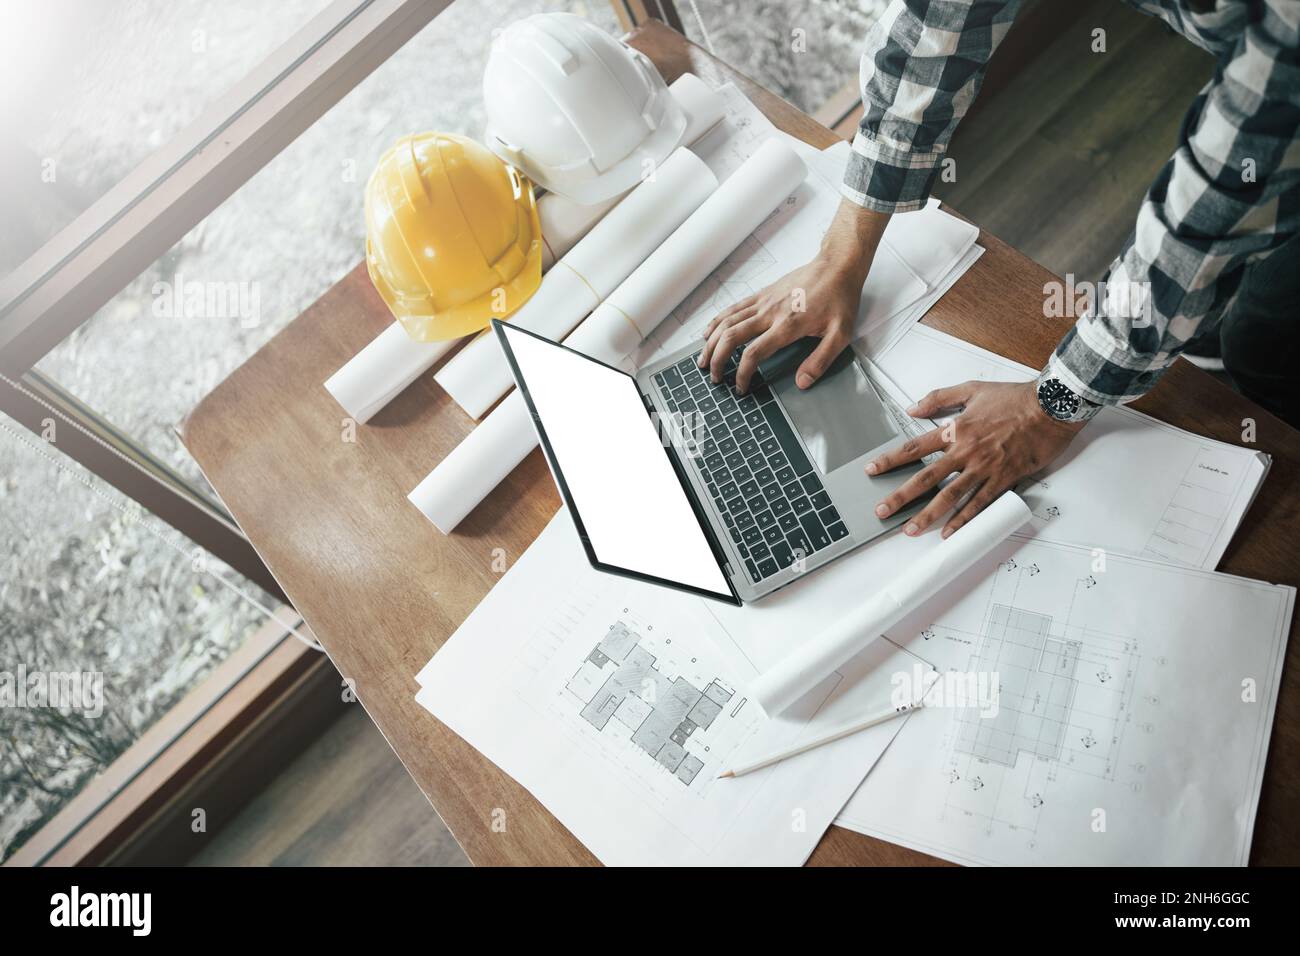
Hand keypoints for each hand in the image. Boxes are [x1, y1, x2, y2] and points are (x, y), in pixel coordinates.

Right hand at [697, 200, 889, 393]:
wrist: (836, 266)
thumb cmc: (840, 299)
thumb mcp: (840, 334)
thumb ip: (821, 361)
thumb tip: (802, 382)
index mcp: (787, 326)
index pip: (753, 353)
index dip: (742, 374)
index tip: (741, 387)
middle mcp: (770, 313)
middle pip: (731, 336)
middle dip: (717, 359)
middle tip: (715, 376)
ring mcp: (763, 302)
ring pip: (726, 322)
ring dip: (711, 342)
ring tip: (703, 359)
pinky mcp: (762, 294)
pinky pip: (733, 308)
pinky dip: (717, 321)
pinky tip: (709, 331)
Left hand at [866, 380, 1085, 538]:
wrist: (1051, 407)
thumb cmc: (1015, 398)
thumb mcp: (972, 389)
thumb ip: (939, 398)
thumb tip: (912, 408)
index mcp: (955, 430)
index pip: (914, 447)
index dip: (890, 460)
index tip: (872, 470)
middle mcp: (965, 452)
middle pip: (925, 478)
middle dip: (900, 496)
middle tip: (882, 511)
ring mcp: (984, 468)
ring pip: (950, 496)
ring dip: (928, 515)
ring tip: (910, 530)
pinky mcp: (1003, 479)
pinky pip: (979, 504)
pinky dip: (964, 520)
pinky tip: (950, 532)